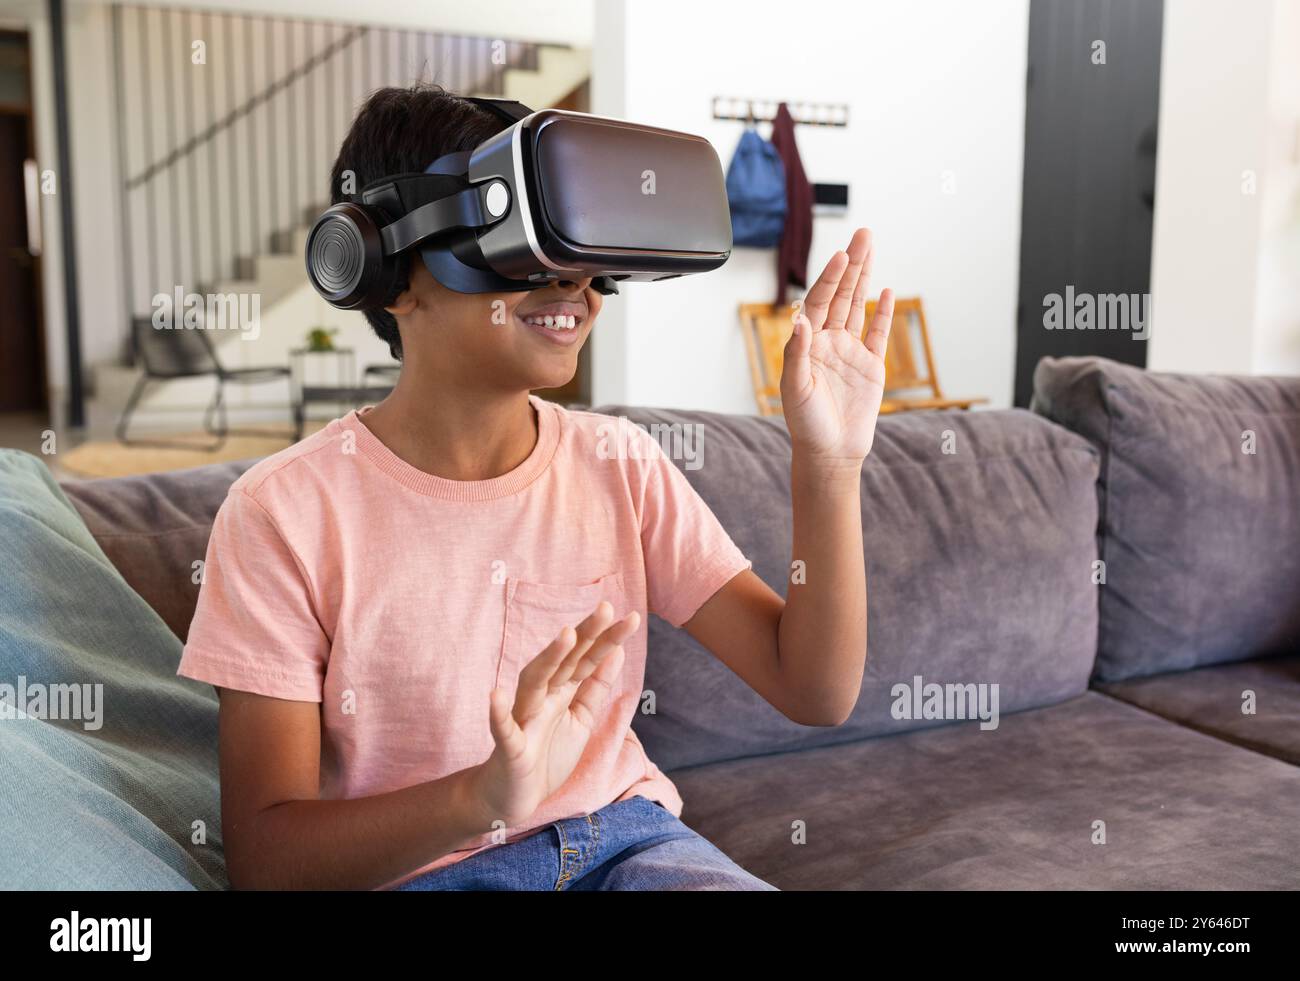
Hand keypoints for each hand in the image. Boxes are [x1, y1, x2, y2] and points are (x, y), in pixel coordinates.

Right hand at [471, 602, 639, 828]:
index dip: (608, 640)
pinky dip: (498, 712)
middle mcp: (542, 698)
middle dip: (584, 635)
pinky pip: (503, 729)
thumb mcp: (580, 718)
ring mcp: (524, 720)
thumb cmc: (547, 754)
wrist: (514, 796)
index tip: (633, 618)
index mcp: (561, 692)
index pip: (587, 660)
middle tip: (606, 609)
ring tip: (566, 635)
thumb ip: (595, 687)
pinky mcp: (510, 748)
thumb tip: (615, 652)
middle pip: (564, 662)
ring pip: (534, 683)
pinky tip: (496, 694)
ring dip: (549, 659)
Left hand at [780, 228, 894, 466]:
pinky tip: (886, 290)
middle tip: (863, 233)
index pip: (820, 302)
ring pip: (859, 306)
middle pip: (842, 295)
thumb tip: (800, 320)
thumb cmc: (806, 424)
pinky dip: (883, 312)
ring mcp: (851, 352)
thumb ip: (796, 353)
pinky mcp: (871, 367)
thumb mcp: (795, 389)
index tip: (841, 255)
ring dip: (865, 277)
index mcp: (808, 344)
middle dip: (852, 264)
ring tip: (871, 248)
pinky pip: (877, 333)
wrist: (830, 453)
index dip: (830, 278)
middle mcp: (829, 342)